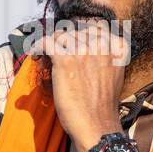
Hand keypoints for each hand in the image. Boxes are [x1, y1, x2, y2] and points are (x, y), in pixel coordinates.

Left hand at [26, 20, 126, 151]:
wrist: (97, 125)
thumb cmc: (103, 105)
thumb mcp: (113, 74)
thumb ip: (103, 56)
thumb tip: (82, 45)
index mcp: (117, 47)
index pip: (95, 25)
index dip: (80, 33)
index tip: (71, 42)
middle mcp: (102, 44)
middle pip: (76, 29)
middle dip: (65, 39)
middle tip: (57, 52)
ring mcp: (84, 50)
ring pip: (61, 34)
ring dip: (53, 44)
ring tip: (47, 56)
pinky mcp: (66, 60)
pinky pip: (46, 41)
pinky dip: (37, 45)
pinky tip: (35, 53)